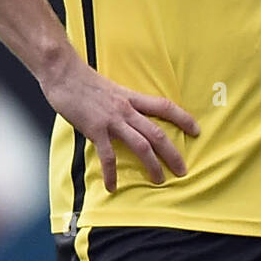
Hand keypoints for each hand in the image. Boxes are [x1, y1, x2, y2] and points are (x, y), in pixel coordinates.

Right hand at [39, 51, 199, 192]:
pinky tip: (112, 187)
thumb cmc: (85, 81)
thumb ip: (124, 103)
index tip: (197, 130)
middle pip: (157, 133)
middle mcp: (127, 109)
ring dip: (152, 165)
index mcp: (132, 98)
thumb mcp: (113, 89)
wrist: (64, 74)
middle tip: (183, 170)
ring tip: (160, 180)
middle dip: (173, 153)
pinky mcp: (95, 130)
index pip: (165, 107)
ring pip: (141, 145)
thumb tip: (132, 117)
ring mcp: (112, 120)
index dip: (183, 118)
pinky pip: (107, 156)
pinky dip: (111, 173)